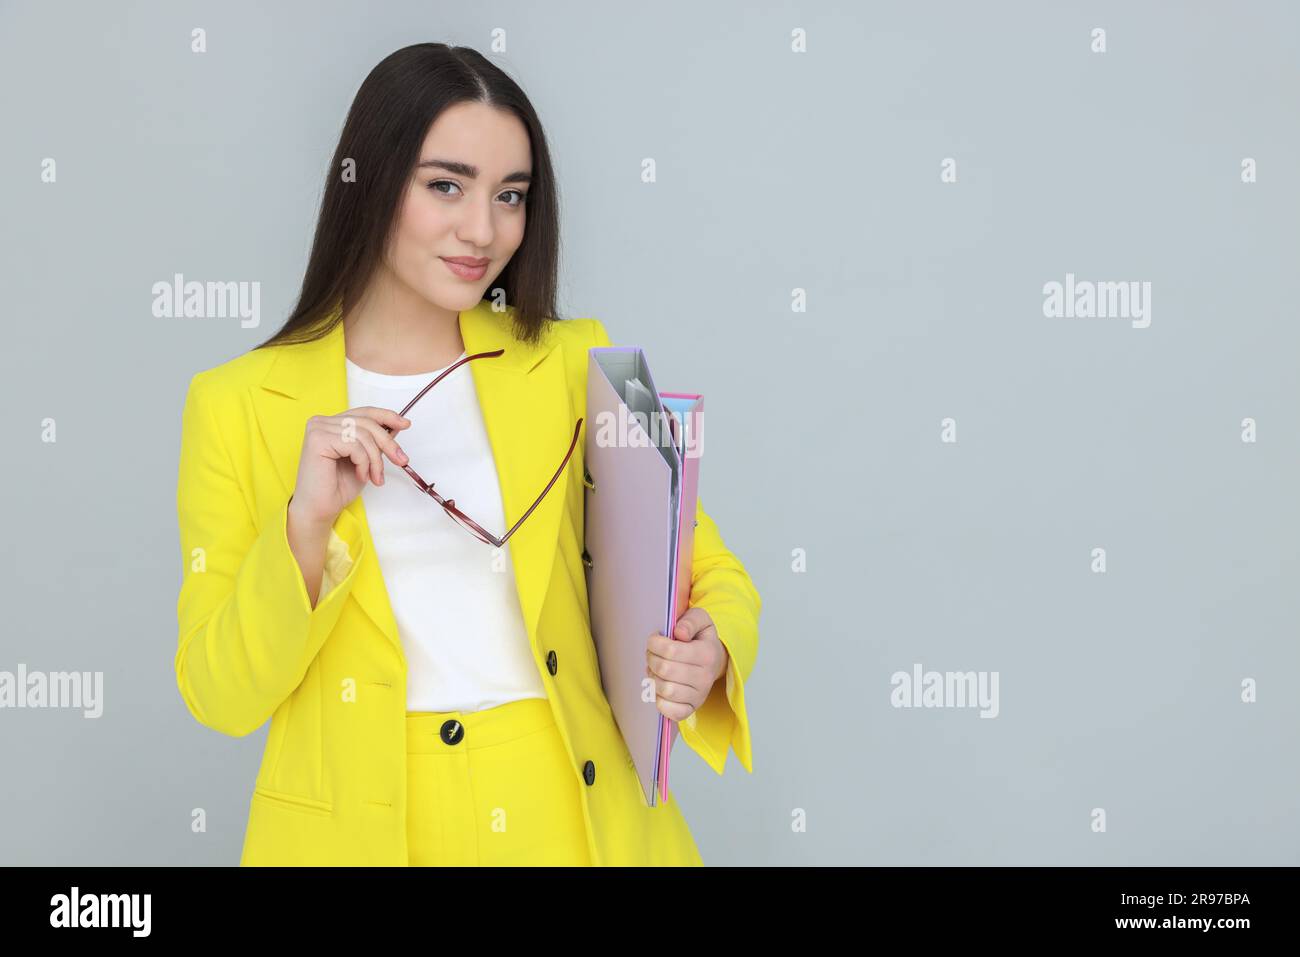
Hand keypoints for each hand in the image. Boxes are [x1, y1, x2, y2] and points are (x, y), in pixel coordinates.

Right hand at [287, 406, 411, 527]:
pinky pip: (354, 445)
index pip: (364, 412)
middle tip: (401, 460)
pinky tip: (360, 475)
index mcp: (332, 424)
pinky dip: (363, 462)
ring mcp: (318, 429)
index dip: (386, 416)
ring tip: (375, 477)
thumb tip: (396, 426)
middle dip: (388, 443)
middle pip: (367, 422)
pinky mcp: (317, 439)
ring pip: (363, 434)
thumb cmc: (338, 488)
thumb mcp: (366, 459)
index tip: (405, 424)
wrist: (320, 509)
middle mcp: (322, 422)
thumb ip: (375, 442)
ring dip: (375, 459)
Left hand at [645, 607, 728, 721]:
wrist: (713, 661)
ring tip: (656, 668)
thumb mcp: (700, 619)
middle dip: (651, 658)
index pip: (671, 651)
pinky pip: (669, 710)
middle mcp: (705, 678)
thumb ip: (690, 620)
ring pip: (664, 690)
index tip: (654, 639)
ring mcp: (699, 696)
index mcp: (707, 654)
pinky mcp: (690, 709)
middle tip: (652, 653)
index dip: (655, 643)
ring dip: (653, 677)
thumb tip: (679, 632)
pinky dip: (658, 699)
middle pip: (664, 670)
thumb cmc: (700, 639)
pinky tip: (660, 686)